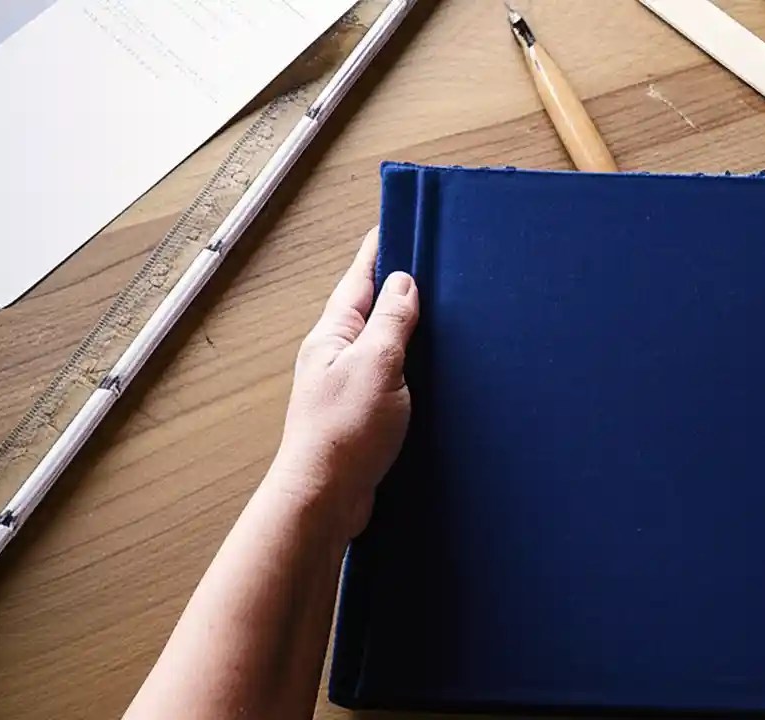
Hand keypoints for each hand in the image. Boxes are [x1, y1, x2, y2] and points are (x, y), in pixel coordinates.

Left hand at [271, 227, 419, 540]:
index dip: (381, 248)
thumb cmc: (344, 433)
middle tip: (431, 261)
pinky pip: (391, 374)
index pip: (360, 278)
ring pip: (382, 342)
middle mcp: (337, 355)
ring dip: (406, 325)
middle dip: (397, 283)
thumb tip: (403, 281)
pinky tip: (432, 368)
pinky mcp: (363, 415)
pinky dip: (410, 362)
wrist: (325, 499)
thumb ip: (391, 322)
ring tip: (439, 308)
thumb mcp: (376, 364)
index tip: (400, 219)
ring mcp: (348, 385)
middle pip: (370, 307)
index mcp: (334, 335)